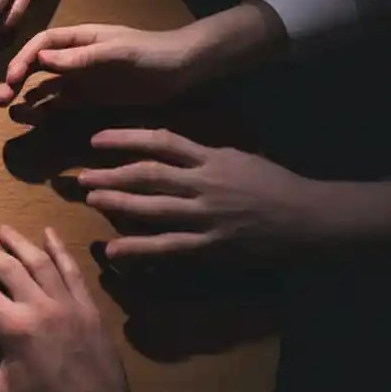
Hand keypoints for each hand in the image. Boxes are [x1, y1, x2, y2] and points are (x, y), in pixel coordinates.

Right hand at [0, 24, 201, 107]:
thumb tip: (41, 58)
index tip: (12, 80)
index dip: (22, 60)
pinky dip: (44, 110)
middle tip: (0, 101)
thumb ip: (80, 57)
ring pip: (44, 87)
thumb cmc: (150, 53)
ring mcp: (81, 78)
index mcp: (79, 38)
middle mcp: (75, 57)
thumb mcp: (116, 53)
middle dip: (15, 80)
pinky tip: (33, 119)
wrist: (182, 69)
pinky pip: (60, 103)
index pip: (41, 45)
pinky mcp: (90, 97)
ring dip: (26, 97)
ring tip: (12, 113)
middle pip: (36, 66)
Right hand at [0, 226, 156, 391]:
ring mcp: (70, 305)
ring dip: (20, 243)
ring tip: (2, 230)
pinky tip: (51, 235)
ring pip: (42, 262)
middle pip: (8, 268)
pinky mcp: (91, 311)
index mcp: (15, 327)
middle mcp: (42, 307)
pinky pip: (74, 272)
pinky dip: (61, 250)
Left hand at [78, 129, 390, 256]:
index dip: (125, 139)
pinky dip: (138, 249)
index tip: (96, 140)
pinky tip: (113, 252)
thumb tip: (170, 149)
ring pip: (152, 208)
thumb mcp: (240, 158)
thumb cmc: (276, 185)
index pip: (160, 142)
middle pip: (148, 175)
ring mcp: (206, 215)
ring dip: (118, 205)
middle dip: (110, 175)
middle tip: (79, 176)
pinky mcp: (211, 245)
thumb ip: (204, 155)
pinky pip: (167, 247)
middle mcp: (204, 182)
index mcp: (211, 157)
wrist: (311, 217)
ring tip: (91, 201)